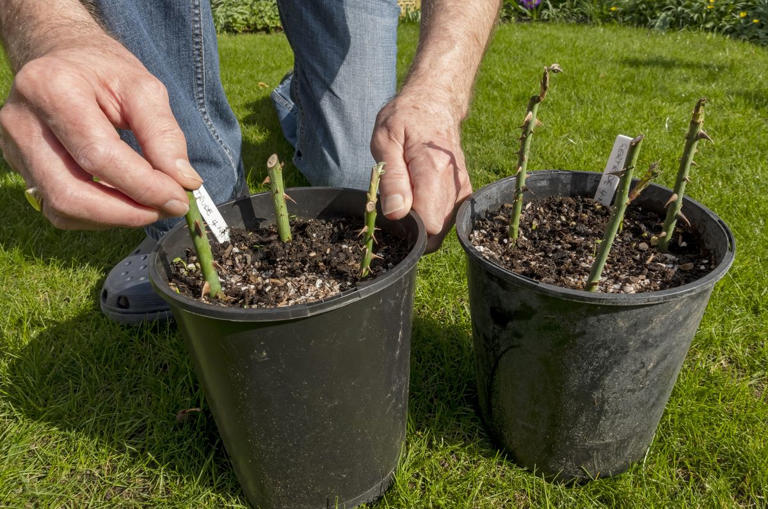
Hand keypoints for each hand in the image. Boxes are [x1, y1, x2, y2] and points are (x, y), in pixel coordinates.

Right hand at [0, 33, 201, 228]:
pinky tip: (123, 201)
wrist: (61, 58)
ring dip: (114, 218)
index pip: (99, 156)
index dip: (143, 186)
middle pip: (71, 193)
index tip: (179, 198)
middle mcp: (23, 122)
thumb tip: (184, 182)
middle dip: (127, 212)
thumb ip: (165, 134)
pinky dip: (98, 216)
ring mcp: (15, 148)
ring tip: (150, 205)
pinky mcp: (20, 167)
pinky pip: (58, 210)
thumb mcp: (143, 88)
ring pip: (61, 209)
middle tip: (167, 209)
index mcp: (52, 89)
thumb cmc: (104, 71)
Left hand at [371, 88, 471, 252]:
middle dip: (414, 228)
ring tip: (408, 195)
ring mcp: (462, 188)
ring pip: (443, 228)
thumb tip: (396, 213)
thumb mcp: (385, 140)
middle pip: (436, 232)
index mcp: (434, 170)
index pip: (428, 224)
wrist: (435, 102)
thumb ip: (391, 179)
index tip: (392, 211)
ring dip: (423, 222)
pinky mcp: (465, 191)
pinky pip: (449, 219)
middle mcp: (454, 183)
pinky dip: (433, 216)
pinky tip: (420, 198)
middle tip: (396, 203)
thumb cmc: (405, 118)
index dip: (408, 227)